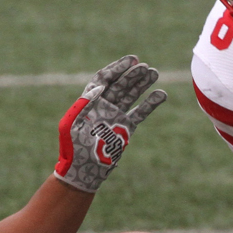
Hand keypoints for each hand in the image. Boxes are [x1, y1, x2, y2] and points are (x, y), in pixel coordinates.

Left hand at [54, 55, 166, 192]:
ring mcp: (116, 116)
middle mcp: (104, 105)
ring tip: (154, 73)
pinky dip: (150, 103)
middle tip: (146, 67)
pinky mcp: (126, 128)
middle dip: (132, 74)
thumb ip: (84, 104)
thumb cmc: (73, 148)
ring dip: (142, 84)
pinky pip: (140, 112)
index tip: (131, 60)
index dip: (117, 68)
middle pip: (120, 84)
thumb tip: (99, 86)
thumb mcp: (71, 124)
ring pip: (131, 95)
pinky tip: (161, 94)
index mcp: (89, 102)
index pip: (104, 79)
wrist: (84, 171)